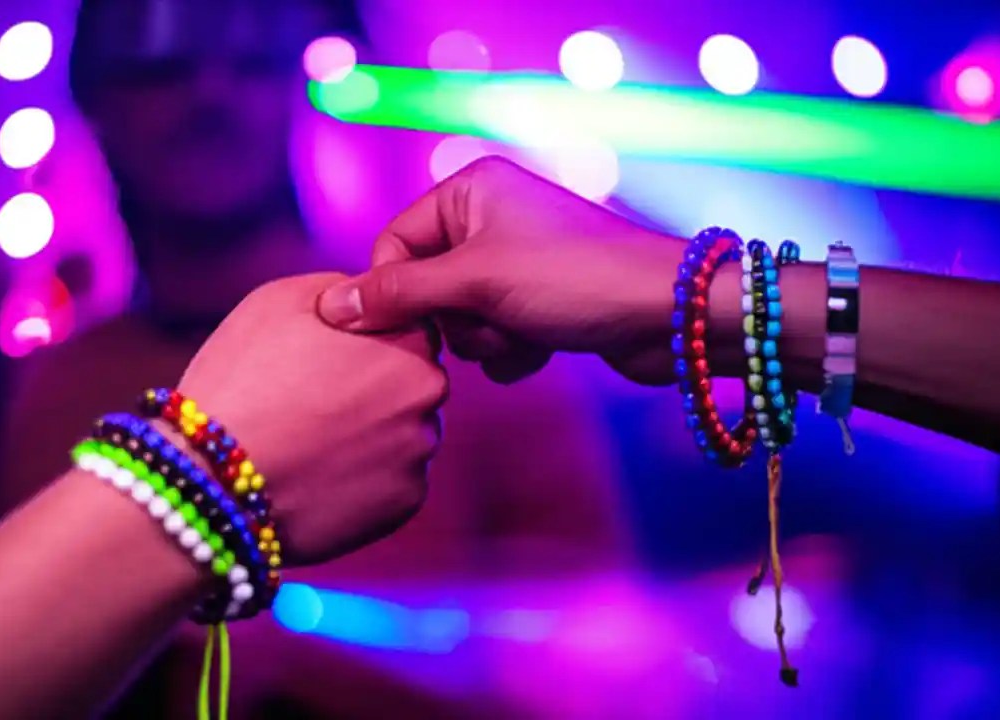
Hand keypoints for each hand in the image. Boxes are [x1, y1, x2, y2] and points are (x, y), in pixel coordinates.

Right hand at [178, 273, 445, 564]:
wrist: (213, 477)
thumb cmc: (242, 378)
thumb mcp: (283, 300)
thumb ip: (346, 289)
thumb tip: (369, 297)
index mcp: (408, 338)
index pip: (409, 326)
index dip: (367, 338)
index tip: (327, 355)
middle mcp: (429, 395)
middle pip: (412, 382)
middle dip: (375, 386)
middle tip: (313, 399)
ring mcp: (420, 453)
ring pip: (402, 433)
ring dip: (370, 433)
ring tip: (310, 439)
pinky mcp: (404, 503)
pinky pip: (392, 479)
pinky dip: (364, 476)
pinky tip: (319, 473)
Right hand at [316, 157, 686, 384]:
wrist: (669, 313)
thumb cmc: (573, 279)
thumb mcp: (475, 283)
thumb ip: (399, 296)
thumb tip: (330, 307)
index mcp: (468, 190)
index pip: (393, 244)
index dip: (395, 292)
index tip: (409, 327)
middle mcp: (489, 217)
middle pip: (425, 288)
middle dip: (455, 320)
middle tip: (491, 320)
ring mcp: (516, 261)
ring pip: (459, 320)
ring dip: (486, 340)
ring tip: (526, 332)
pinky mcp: (539, 301)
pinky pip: (494, 336)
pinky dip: (512, 351)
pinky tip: (545, 347)